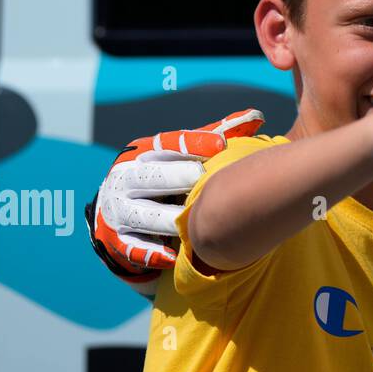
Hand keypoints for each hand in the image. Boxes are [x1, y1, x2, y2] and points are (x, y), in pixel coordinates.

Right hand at [87, 109, 264, 279]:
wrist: (123, 213)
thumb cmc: (167, 177)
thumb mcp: (185, 154)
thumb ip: (218, 135)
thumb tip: (256, 116)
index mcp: (143, 153)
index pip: (165, 144)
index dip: (192, 143)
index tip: (220, 144)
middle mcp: (125, 179)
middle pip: (150, 177)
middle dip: (174, 177)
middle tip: (201, 179)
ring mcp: (117, 211)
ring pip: (143, 215)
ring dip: (166, 219)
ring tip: (193, 222)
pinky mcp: (116, 241)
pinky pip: (134, 249)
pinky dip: (153, 252)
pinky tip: (175, 255)